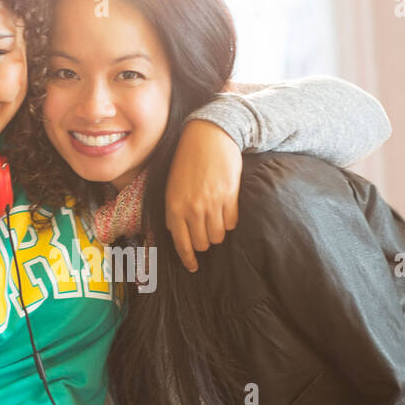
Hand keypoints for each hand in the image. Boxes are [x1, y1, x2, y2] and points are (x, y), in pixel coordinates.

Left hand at [165, 120, 241, 272]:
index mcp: (174, 207)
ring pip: (218, 235)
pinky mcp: (229, 196)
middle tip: (206, 233)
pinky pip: (232, 222)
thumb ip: (173, 211)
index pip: (181, 243)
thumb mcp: (171, 186)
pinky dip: (230, 221)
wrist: (208, 136)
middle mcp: (192, 208)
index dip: (188, 259)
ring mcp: (211, 202)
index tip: (194, 267)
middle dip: (204, 243)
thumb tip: (176, 233)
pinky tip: (226, 210)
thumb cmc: (187, 161)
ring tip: (216, 220)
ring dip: (218, 232)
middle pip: (202, 243)